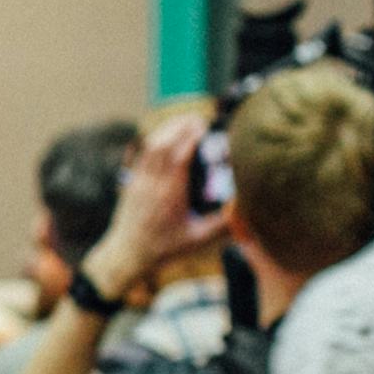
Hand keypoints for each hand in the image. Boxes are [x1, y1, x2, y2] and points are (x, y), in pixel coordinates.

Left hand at [78, 115, 224, 306]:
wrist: (127, 254)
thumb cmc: (163, 249)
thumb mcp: (197, 239)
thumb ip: (223, 225)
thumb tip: (246, 208)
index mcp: (170, 194)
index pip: (179, 156)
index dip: (191, 137)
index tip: (206, 126)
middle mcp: (153, 183)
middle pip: (164, 144)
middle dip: (181, 126)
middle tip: (199, 119)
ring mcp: (140, 180)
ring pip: (151, 146)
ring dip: (167, 129)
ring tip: (185, 121)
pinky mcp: (132, 181)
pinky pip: (142, 154)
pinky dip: (155, 139)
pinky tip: (166, 134)